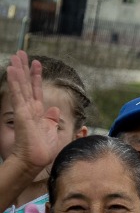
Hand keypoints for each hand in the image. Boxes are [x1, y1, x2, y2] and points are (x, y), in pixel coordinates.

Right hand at [5, 51, 62, 172]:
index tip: (36, 63)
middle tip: (21, 52)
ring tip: (15, 56)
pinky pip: (17, 93)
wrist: (36, 159)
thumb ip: (50, 119)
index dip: (36, 76)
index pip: (36, 90)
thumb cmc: (42, 148)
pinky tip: (12, 69)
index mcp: (37, 111)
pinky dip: (15, 81)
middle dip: (24, 68)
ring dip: (18, 70)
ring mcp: (24, 109)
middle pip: (26, 84)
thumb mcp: (50, 130)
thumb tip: (54, 110)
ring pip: (20, 86)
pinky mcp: (21, 112)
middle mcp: (29, 108)